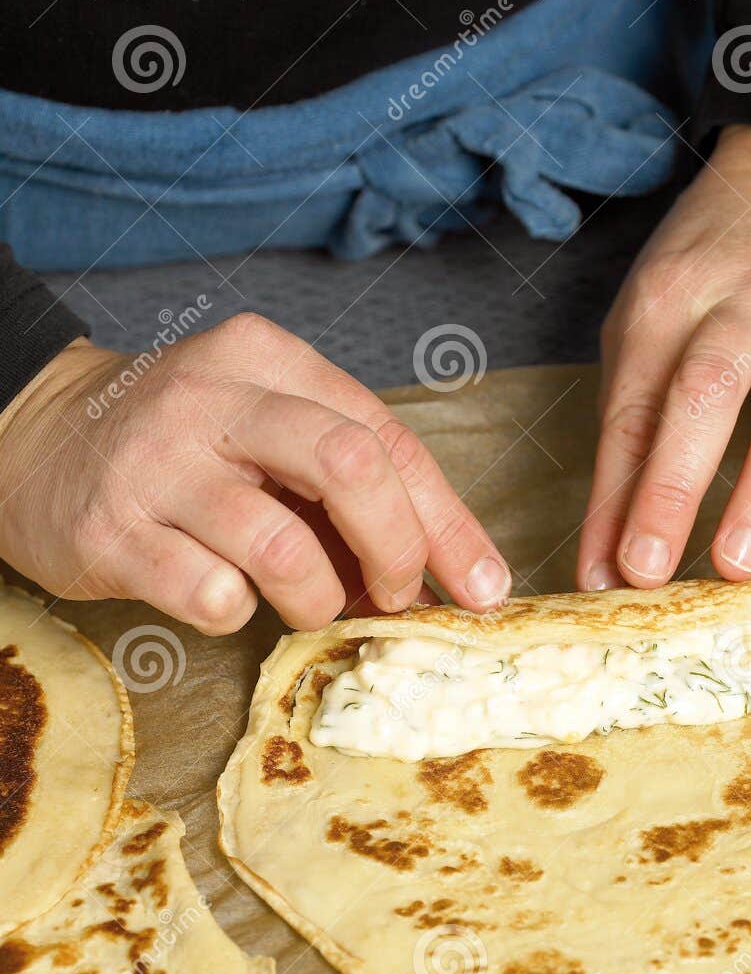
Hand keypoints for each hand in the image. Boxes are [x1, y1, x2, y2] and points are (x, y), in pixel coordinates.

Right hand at [0, 315, 510, 632]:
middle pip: (350, 470)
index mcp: (268, 360)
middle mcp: (214, 398)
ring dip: (320, 599)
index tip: (484, 584)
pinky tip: (227, 597)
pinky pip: (211, 594)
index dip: (448, 522)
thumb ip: (346, 482)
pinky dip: (238, 613)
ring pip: (285, 549)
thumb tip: (442, 570)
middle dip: (399, 550)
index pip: (387, 438)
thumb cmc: (182, 447)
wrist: (34, 439)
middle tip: (399, 596)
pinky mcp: (112, 531)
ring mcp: (158, 464)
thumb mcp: (265, 429)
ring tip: (312, 605)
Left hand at [578, 127, 750, 590]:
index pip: (632, 408)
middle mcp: (738, 303)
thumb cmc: (719, 267)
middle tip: (648, 572)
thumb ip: (635, 425)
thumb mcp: (657, 319)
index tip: (597, 574)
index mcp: (667, 298)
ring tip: (734, 568)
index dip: (612, 497)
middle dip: (670, 490)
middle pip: (703, 393)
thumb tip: (608, 548)